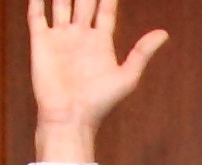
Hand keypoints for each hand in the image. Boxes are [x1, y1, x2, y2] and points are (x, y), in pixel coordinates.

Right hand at [29, 0, 167, 163]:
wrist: (70, 117)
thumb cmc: (100, 102)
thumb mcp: (127, 76)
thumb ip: (142, 52)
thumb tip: (164, 33)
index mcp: (101, 41)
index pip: (105, 9)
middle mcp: (80, 36)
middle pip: (83, 2)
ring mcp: (60, 38)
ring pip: (60, 4)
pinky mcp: (41, 43)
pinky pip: (37, 16)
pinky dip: (37, 1)